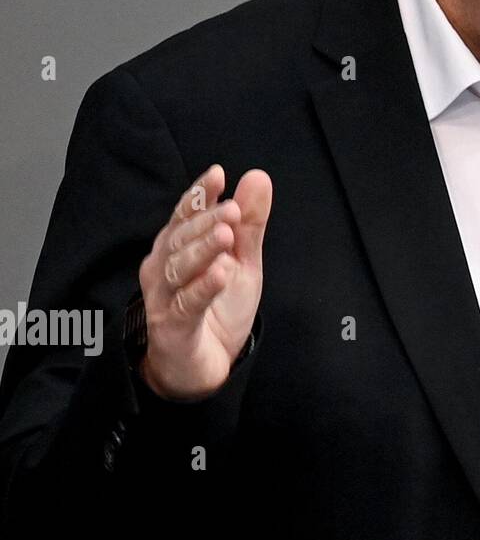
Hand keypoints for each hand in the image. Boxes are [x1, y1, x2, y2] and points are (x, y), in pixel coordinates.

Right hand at [136, 164, 272, 400]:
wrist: (207, 365)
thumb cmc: (218, 307)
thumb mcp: (243, 261)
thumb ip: (248, 223)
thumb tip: (257, 176)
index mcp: (178, 247)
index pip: (186, 214)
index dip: (199, 195)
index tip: (218, 174)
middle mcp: (163, 268)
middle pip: (181, 238)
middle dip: (205, 221)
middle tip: (232, 209)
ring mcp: (164, 298)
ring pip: (178, 268)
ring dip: (202, 249)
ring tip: (225, 234)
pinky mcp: (172, 328)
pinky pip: (186, 304)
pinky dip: (202, 287)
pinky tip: (219, 273)